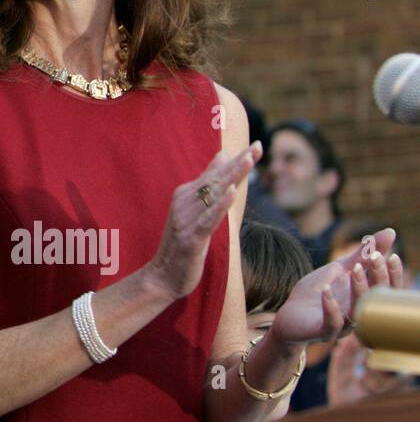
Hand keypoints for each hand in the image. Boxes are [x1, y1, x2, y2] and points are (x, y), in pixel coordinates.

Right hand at [144, 140, 262, 300]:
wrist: (162, 276)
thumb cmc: (181, 244)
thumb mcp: (194, 211)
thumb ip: (206, 185)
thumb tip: (222, 157)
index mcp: (185, 195)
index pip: (214, 173)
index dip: (236, 160)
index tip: (256, 145)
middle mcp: (183, 202)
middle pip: (215, 179)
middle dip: (238, 162)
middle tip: (258, 146)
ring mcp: (186, 219)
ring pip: (213, 195)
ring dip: (231, 177)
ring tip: (248, 161)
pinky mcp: (191, 237)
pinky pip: (208, 218)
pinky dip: (220, 204)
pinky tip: (231, 192)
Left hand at [270, 228, 403, 346]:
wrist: (289, 314)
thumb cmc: (317, 291)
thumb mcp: (339, 268)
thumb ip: (362, 254)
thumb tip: (391, 232)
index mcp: (365, 299)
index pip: (387, 289)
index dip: (393, 275)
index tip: (392, 256)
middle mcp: (359, 314)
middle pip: (377, 299)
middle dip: (379, 278)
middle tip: (375, 257)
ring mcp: (342, 325)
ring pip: (358, 311)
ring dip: (359, 289)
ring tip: (356, 269)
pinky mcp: (323, 332)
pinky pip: (333, 323)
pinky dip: (331, 306)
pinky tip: (327, 289)